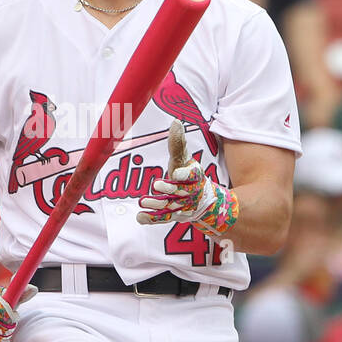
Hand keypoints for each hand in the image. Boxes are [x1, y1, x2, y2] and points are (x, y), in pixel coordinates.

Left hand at [136, 121, 238, 237]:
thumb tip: (175, 121)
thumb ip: (178, 143)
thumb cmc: (189, 175)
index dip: (183, 176)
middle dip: (168, 190)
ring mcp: (180, 207)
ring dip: (156, 204)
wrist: (200, 200)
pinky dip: (151, 219)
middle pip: (178, 192)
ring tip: (143, 201)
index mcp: (194, 177)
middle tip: (156, 185)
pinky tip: (140, 217)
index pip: (191, 177)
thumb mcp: (185, 158)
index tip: (176, 174)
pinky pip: (161, 219)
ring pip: (168, 207)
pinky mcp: (172, 216)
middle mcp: (188, 193)